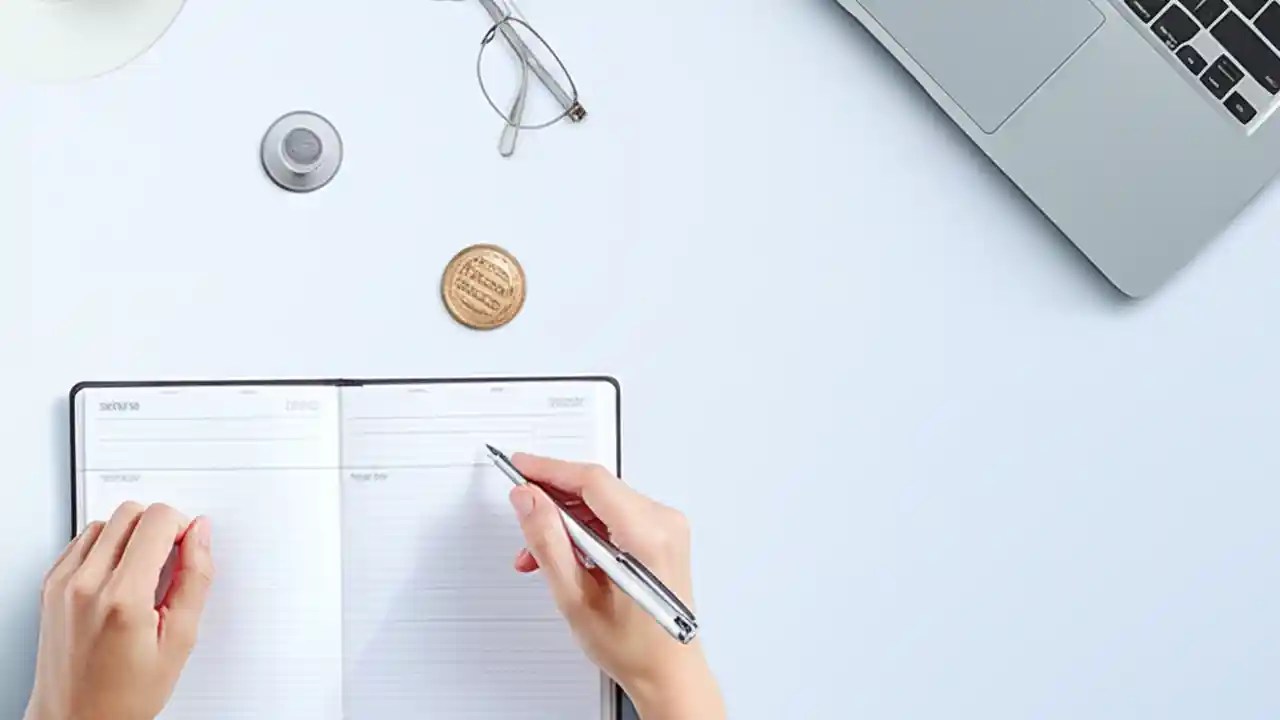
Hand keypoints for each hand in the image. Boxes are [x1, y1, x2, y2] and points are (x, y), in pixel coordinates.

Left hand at [26, 502, 214, 719]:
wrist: (75, 719)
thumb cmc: (125, 695)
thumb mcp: (179, 641)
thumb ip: (195, 579)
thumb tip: (200, 535)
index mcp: (122, 598)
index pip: (158, 520)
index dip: (182, 528)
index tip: (188, 548)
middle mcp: (85, 585)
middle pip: (131, 513)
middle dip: (158, 528)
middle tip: (168, 561)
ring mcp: (62, 584)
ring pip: (106, 522)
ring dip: (130, 537)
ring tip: (142, 574)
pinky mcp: (49, 586)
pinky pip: (81, 541)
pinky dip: (105, 548)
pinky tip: (118, 577)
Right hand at [506, 454, 724, 719]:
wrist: (668, 671)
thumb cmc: (634, 647)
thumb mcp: (576, 597)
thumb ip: (548, 542)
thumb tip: (528, 500)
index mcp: (647, 537)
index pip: (592, 481)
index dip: (550, 469)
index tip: (520, 466)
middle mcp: (664, 524)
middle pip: (597, 488)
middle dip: (552, 500)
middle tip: (521, 511)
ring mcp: (668, 528)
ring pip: (603, 502)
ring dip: (565, 519)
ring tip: (536, 551)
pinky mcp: (663, 534)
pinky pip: (616, 515)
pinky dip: (585, 528)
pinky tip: (563, 552)